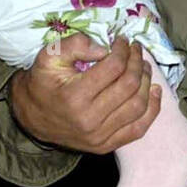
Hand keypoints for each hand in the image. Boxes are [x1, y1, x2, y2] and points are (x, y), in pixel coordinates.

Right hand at [8, 34, 160, 154]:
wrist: (31, 116)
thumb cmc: (42, 81)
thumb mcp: (50, 56)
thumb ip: (76, 44)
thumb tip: (106, 48)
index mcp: (75, 96)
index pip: (114, 67)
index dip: (123, 49)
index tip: (123, 40)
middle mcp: (89, 120)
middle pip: (129, 85)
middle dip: (137, 62)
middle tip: (136, 49)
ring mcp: (99, 136)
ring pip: (138, 106)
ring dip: (147, 81)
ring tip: (143, 66)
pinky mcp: (105, 146)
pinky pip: (138, 129)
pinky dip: (152, 109)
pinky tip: (154, 91)